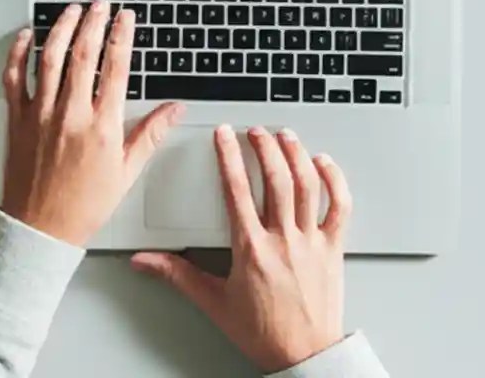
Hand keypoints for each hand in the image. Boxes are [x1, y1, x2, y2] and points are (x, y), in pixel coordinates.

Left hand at [0, 0, 184, 245]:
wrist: (40, 229)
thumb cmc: (82, 206)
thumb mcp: (126, 172)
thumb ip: (150, 134)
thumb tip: (174, 110)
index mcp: (101, 127)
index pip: (116, 68)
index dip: (122, 36)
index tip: (125, 18)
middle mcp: (70, 115)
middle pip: (84, 55)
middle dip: (94, 22)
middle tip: (101, 4)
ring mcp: (40, 115)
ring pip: (50, 59)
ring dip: (62, 29)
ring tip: (71, 10)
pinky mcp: (17, 120)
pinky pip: (15, 78)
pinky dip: (19, 53)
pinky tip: (28, 37)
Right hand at [131, 125, 352, 372]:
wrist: (304, 355)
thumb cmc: (264, 333)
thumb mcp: (214, 302)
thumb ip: (178, 275)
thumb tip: (145, 262)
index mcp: (251, 250)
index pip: (236, 191)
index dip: (228, 157)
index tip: (223, 136)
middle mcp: (283, 240)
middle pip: (275, 180)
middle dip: (263, 147)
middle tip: (254, 131)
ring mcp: (311, 242)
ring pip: (306, 186)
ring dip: (295, 155)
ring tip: (285, 136)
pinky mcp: (333, 247)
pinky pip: (339, 206)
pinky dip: (334, 180)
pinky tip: (324, 163)